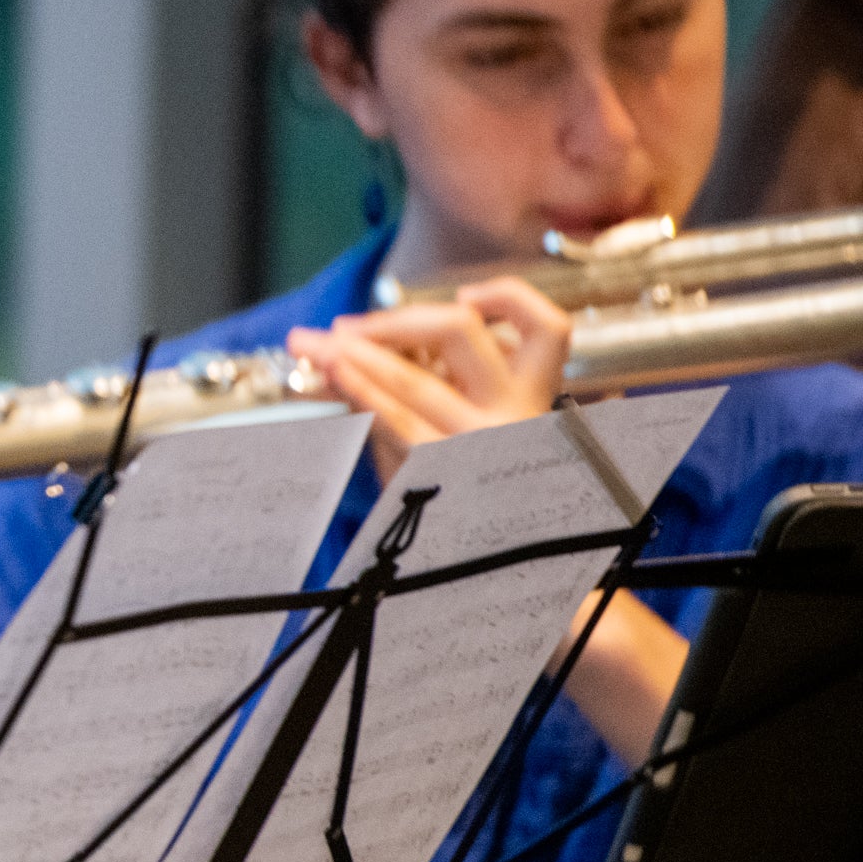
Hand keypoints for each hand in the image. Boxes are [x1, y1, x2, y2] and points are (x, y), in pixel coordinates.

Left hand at [286, 277, 574, 480]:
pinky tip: (334, 377)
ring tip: (313, 346)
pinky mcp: (445, 473)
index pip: (549, 327)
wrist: (474, 563)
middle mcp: (517, 415)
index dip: (507, 298)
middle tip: (340, 328)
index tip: (464, 297)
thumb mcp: (455, 420)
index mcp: (534, 392)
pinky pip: (396, 423)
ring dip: (354, 354)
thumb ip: (424, 376)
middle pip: (461, 333)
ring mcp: (481, 444)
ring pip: (417, 378)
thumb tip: (355, 341)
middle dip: (389, 321)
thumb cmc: (461, 486)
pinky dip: (360, 392)